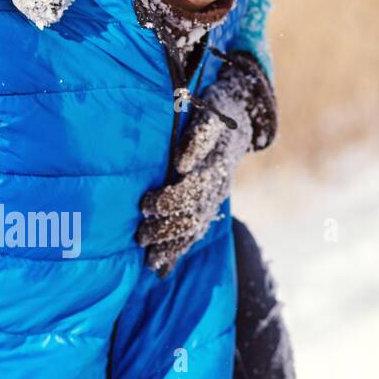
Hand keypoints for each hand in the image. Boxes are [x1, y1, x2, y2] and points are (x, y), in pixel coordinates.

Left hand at [137, 54, 272, 275]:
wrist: (238, 115)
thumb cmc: (215, 110)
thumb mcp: (209, 115)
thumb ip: (198, 136)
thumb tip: (183, 164)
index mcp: (216, 164)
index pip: (192, 190)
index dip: (169, 201)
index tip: (145, 206)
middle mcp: (217, 183)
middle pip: (192, 213)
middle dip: (165, 228)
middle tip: (139, 236)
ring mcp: (215, 195)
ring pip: (195, 227)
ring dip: (171, 245)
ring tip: (149, 260)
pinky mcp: (210, 203)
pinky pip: (196, 231)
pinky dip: (178, 251)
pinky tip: (161, 269)